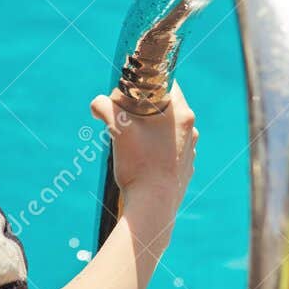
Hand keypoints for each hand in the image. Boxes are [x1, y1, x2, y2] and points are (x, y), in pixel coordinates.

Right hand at [90, 82, 196, 207]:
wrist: (153, 205)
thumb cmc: (139, 164)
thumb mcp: (117, 128)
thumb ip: (104, 107)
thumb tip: (97, 103)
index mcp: (181, 114)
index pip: (168, 83)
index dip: (147, 83)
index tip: (131, 91)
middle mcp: (190, 130)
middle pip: (164, 107)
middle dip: (143, 109)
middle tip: (124, 117)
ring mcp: (190, 150)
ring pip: (166, 129)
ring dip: (148, 130)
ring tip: (130, 143)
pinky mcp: (184, 167)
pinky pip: (168, 150)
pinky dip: (154, 150)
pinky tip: (141, 161)